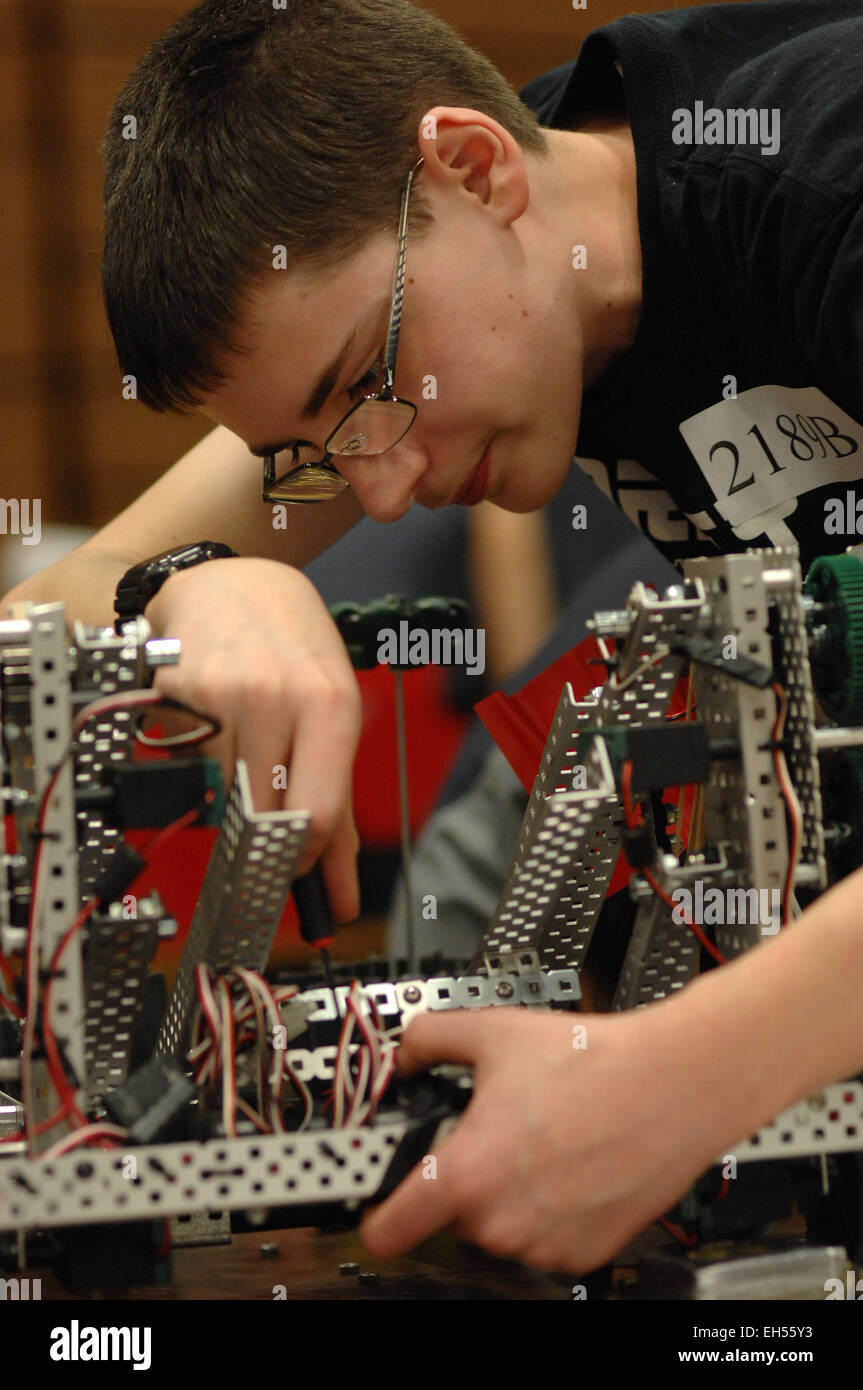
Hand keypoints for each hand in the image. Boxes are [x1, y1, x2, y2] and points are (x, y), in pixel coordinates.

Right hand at [143, 557, 361, 921]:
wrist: (234, 582)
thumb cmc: (293, 647)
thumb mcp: (335, 712)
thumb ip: (338, 802)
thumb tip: (340, 892)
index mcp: (331, 705)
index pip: (318, 815)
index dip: (304, 858)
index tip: (296, 870)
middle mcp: (278, 697)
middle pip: (265, 816)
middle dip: (262, 834)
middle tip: (261, 820)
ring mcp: (223, 695)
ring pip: (220, 797)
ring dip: (227, 794)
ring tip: (241, 744)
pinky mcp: (176, 694)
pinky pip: (186, 766)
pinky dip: (198, 764)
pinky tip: (211, 725)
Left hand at [359, 1002, 730, 1273]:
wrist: (673, 1085)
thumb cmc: (594, 1062)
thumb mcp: (494, 1031)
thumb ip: (429, 1039)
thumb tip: (407, 1052)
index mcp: (466, 1175)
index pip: (386, 1232)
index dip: (375, 1212)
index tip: (377, 1201)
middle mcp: (501, 1223)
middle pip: (447, 1216)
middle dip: (461, 1177)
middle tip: (492, 1133)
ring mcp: (543, 1245)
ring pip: (496, 1227)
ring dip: (506, 1193)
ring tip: (540, 1139)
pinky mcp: (582, 1253)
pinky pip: (540, 1238)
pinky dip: (546, 1208)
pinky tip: (568, 1162)